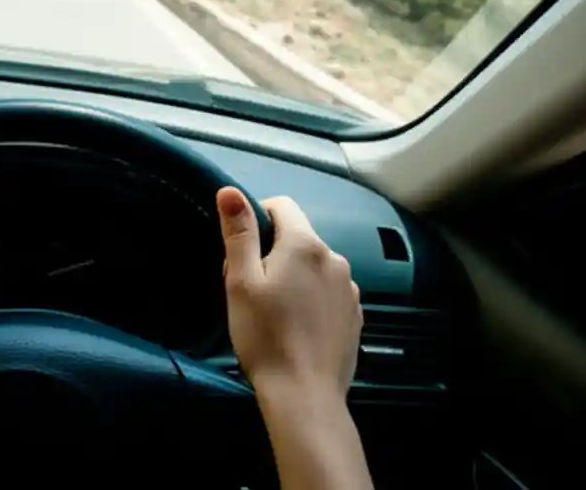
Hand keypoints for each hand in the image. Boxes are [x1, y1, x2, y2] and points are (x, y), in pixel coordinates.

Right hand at [218, 187, 361, 401]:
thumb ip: (239, 233)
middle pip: (298, 238)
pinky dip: (312, 299)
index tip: (241, 250)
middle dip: (273, 252)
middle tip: (250, 288)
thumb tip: (230, 190)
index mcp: (305, 245)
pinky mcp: (355, 315)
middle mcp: (335, 258)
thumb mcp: (241, 282)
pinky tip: (298, 327)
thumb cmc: (265, 336)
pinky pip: (329, 292)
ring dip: (295, 276)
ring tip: (274, 312)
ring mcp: (350, 288)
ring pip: (314, 266)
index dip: (256, 218)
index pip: (281, 205)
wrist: (305, 395)